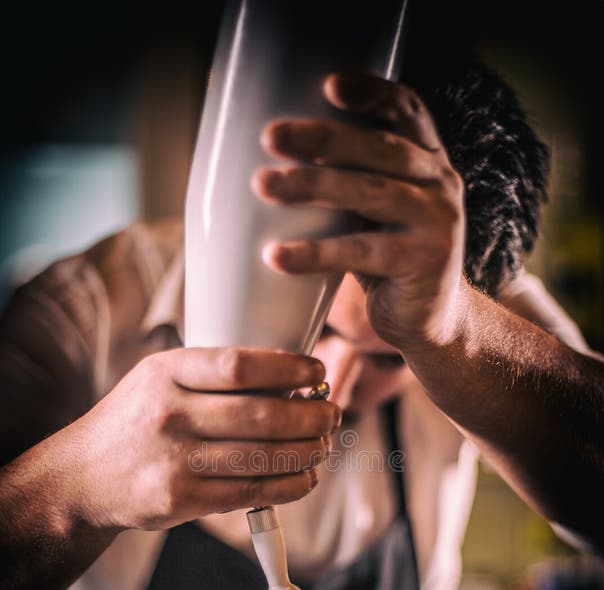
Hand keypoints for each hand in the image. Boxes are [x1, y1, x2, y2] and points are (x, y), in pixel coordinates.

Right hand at [68, 347, 338, 530]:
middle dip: (311, 416)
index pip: (240, 366)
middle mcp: (169, 414)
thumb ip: (211, 376)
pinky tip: (305, 476)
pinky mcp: (181, 499)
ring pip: (263, 457)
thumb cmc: (136, 420)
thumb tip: (290, 381)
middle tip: (331, 414)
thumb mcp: (159, 379)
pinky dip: (290, 485)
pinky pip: (251, 492)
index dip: (290, 370)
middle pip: (262, 415)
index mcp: (166, 373)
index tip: (317, 374)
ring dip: (308, 452)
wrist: (84, 476)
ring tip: (323, 445)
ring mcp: (175, 460)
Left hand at [252, 72, 465, 353]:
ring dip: (312, 185)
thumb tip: (272, 160)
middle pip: (380, 148)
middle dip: (322, 138)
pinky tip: (277, 256)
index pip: (406, 110)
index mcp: (428, 161)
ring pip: (370, 193)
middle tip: (271, 136)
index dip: (371, 93)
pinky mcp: (424, 263)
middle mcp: (440, 183)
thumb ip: (351, 181)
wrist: (432, 322)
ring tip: (263, 185)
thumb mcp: (375, 213)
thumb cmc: (389, 260)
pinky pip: (362, 252)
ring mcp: (438, 221)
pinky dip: (316, 253)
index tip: (328, 84)